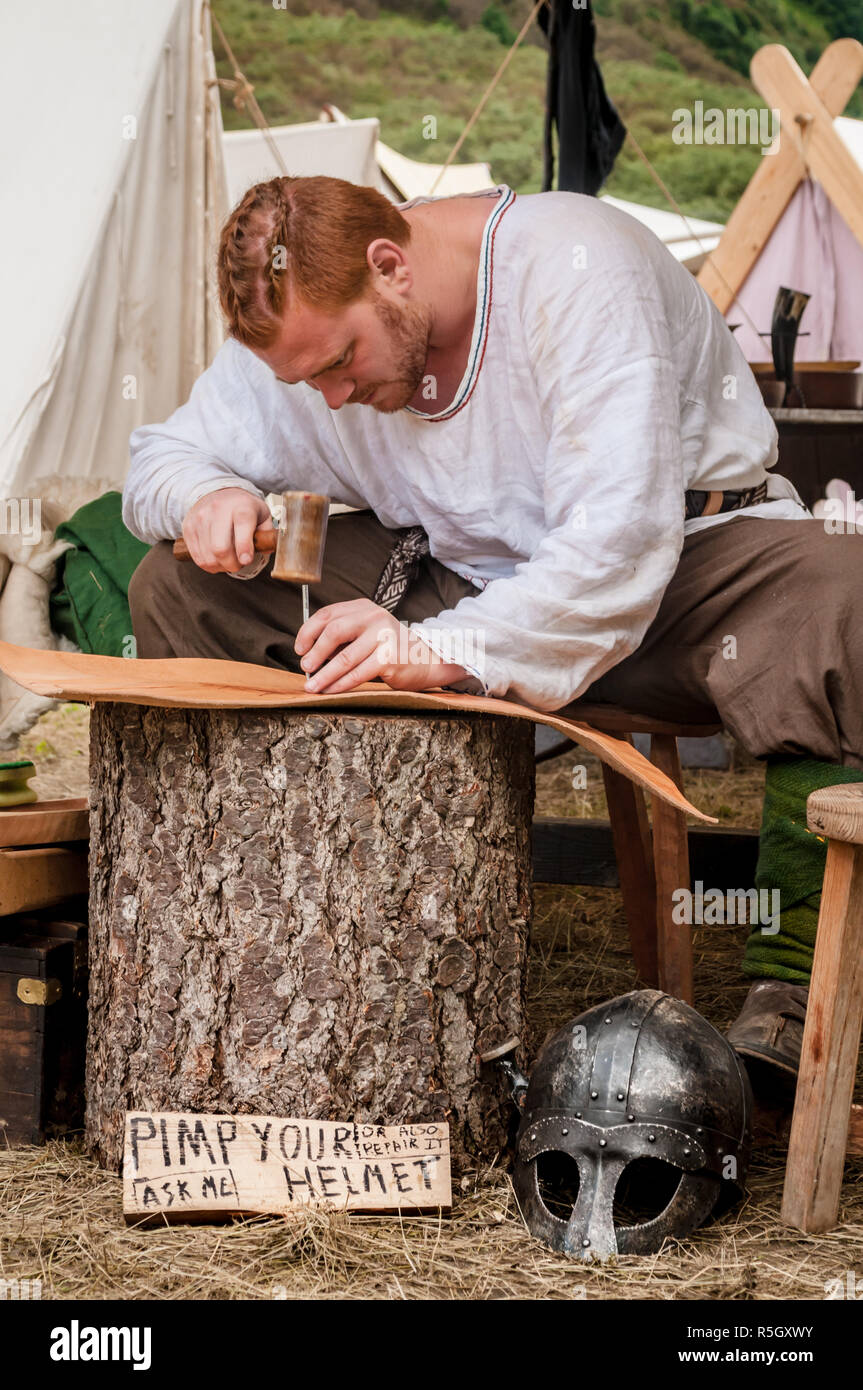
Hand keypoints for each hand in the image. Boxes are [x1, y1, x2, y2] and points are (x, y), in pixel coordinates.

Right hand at [181, 488, 273, 571]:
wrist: (217, 492)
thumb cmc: (244, 508)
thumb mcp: (262, 514)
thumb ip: (267, 532)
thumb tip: (267, 548)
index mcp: (241, 506)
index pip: (241, 525)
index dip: (243, 546)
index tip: (246, 560)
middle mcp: (218, 510)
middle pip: (220, 548)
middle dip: (232, 564)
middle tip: (239, 564)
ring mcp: (200, 518)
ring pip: (208, 556)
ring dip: (221, 566)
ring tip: (228, 561)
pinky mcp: (188, 528)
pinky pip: (197, 557)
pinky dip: (209, 564)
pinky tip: (216, 559)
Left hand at [295, 599, 468, 693]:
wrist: (424, 661)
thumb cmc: (388, 650)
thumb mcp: (365, 633)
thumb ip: (342, 637)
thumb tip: (309, 656)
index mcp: (364, 607)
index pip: (328, 614)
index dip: (308, 632)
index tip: (299, 649)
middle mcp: (374, 616)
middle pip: (334, 631)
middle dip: (315, 653)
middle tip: (305, 668)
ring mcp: (383, 636)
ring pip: (344, 657)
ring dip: (325, 675)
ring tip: (313, 686)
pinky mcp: (389, 657)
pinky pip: (358, 673)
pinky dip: (340, 684)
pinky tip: (331, 691)